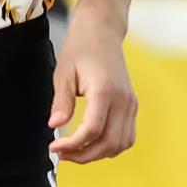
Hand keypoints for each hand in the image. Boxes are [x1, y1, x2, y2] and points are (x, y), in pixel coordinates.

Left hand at [47, 10, 136, 162]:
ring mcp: (131, 104)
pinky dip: (110, 146)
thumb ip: (61, 101)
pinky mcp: (132, 105)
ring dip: (98, 154)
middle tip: (61, 154)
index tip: (53, 147)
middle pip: (109, 143)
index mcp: (105, 91)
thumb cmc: (80, 48)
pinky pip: (126, 136)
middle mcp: (124, 100)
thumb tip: (55, 126)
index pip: (92, 130)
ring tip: (74, 151)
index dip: (72, 144)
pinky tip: (91, 143)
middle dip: (84, 155)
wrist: (102, 31)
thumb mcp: (63, 73)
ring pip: (121, 144)